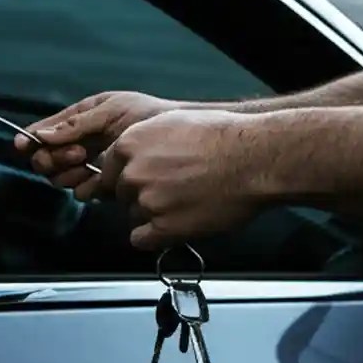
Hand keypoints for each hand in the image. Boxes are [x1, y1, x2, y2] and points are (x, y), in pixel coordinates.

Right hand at [13, 91, 180, 189]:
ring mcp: (90, 166)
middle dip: (55, 158)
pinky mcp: (103, 186)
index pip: (44, 132)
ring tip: (88, 163)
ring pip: (60, 178)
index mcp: (79, 119)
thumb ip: (77, 124)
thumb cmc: (148, 115)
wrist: (180, 138)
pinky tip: (100, 180)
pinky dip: (86, 187)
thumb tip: (43, 135)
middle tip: (77, 153)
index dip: (31, 140)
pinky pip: (81, 192)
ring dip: (69, 173)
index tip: (24, 145)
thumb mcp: (111, 111)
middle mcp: (80, 143)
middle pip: (45, 159)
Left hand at [96, 109, 270, 250]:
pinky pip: (141, 240)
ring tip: (185, 203)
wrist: (254, 159)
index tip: (146, 177)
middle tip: (172, 190)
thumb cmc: (224, 136)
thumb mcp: (173, 123)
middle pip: (121, 193)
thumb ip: (144, 141)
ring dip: (153, 215)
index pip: (109, 168)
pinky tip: (176, 225)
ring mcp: (146, 201)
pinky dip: (155, 237)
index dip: (129, 174)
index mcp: (130, 144)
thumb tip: (130, 155)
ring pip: (133, 216)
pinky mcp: (162, 227)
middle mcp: (132, 173)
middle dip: (140, 194)